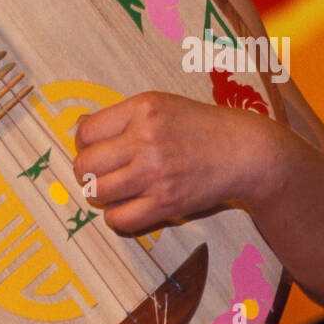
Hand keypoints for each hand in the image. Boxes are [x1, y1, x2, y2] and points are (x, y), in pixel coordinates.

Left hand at [72, 91, 272, 233]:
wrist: (243, 152)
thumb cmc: (199, 126)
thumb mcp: (160, 104)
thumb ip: (121, 116)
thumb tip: (80, 130)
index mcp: (142, 109)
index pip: (85, 131)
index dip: (83, 142)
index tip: (94, 147)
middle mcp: (145, 139)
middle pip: (85, 164)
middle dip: (87, 170)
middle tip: (103, 170)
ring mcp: (155, 174)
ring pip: (97, 193)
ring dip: (99, 193)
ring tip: (115, 187)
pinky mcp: (166, 204)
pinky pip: (119, 219)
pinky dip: (116, 216)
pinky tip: (127, 205)